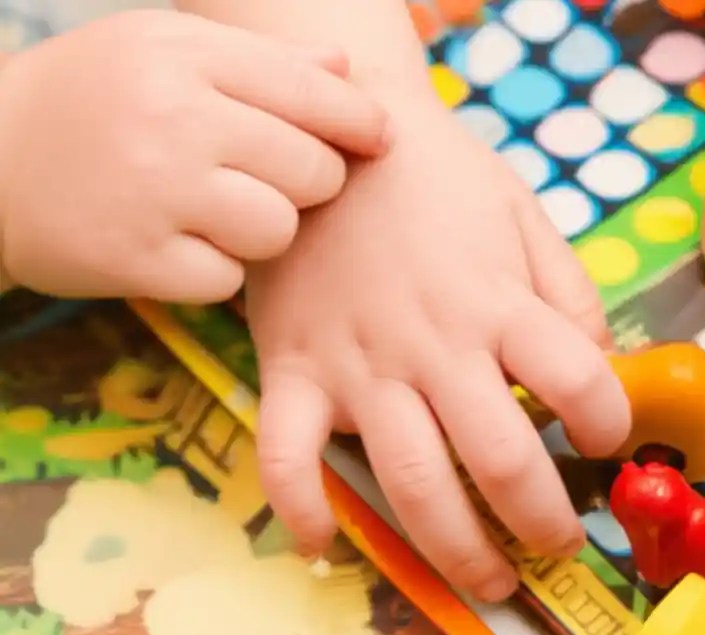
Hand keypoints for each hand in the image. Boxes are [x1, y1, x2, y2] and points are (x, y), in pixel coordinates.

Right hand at [0, 9, 388, 301]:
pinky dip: (213, 270)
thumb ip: (259, 58)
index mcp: (187, 57)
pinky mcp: (135, 260)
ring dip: (263, 229)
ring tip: (218, 210)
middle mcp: (175, 120)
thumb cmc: (91, 98)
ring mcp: (154, 193)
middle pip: (312, 170)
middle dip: (307, 181)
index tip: (377, 139)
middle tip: (266, 177)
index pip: (313, 93)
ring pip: (278, 229)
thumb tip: (347, 67)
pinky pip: (227, 281)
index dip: (359, 122)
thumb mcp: (162, 47)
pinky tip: (177, 243)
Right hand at [246, 102, 630, 600]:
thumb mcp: (524, 216)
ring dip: (457, 549)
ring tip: (491, 579)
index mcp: (500, 303)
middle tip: (560, 544)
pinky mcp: (295, 371)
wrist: (328, 140)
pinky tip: (328, 546)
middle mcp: (436, 345)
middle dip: (543, 522)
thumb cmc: (438, 182)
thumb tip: (603, 368)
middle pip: (502, 460)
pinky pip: (289, 455)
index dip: (608, 424)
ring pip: (411, 480)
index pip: (578, 382)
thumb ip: (570, 294)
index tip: (606, 441)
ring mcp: (360, 364)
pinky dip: (304, 509)